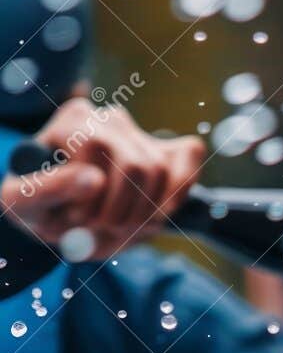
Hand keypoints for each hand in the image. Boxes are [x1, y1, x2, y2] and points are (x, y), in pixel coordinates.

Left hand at [1, 98, 204, 256]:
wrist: (63, 216)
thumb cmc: (38, 207)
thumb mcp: (24, 203)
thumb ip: (49, 189)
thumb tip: (94, 178)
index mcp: (72, 120)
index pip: (97, 145)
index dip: (93, 194)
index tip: (76, 221)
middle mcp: (109, 119)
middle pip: (136, 165)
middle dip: (123, 212)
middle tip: (102, 232)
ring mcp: (141, 134)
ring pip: (161, 173)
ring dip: (145, 216)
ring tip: (120, 231)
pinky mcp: (168, 150)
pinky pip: (189, 163)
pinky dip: (177, 197)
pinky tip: (155, 218)